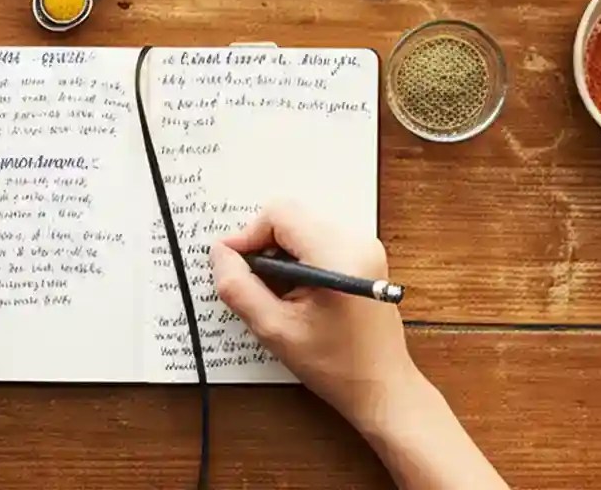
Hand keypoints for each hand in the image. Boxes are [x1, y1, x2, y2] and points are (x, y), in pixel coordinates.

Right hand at [210, 204, 419, 436]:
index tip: (232, 264)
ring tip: (277, 293)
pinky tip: (295, 291)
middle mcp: (356, 241)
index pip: (280, 214)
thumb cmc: (336, 365)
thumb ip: (239, 288)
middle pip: (291, 217)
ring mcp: (364, 246)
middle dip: (263, 245)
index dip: (247, 234)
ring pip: (301, 226)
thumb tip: (219, 254)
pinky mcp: (364, 254)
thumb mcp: (275, 330)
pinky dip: (297, 257)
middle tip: (254, 284)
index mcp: (338, 256)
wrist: (381, 386)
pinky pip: (317, 238)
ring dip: (279, 253)